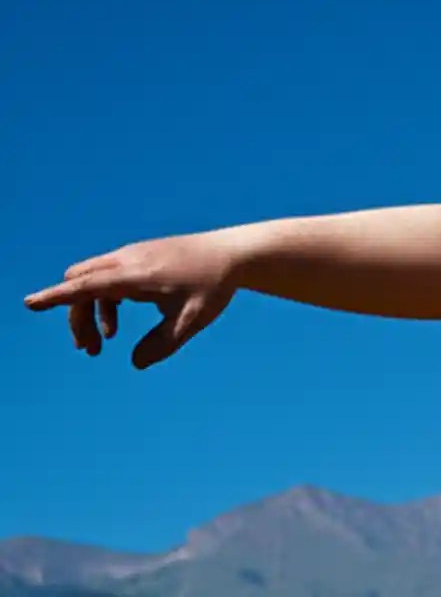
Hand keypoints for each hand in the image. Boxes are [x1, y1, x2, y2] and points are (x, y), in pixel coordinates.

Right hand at [24, 231, 241, 368]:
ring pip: (92, 281)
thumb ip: (162, 344)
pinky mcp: (140, 258)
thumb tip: (135, 363)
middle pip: (82, 284)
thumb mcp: (190, 320)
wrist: (233, 254)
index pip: (86, 286)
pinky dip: (104, 302)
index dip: (56, 298)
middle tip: (89, 350)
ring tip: (102, 343)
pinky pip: (107, 279)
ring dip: (90, 312)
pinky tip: (116, 327)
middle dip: (77, 316)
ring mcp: (133, 256)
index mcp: (135, 274)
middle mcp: (127, 260)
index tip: (30, 304)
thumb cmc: (213, 285)